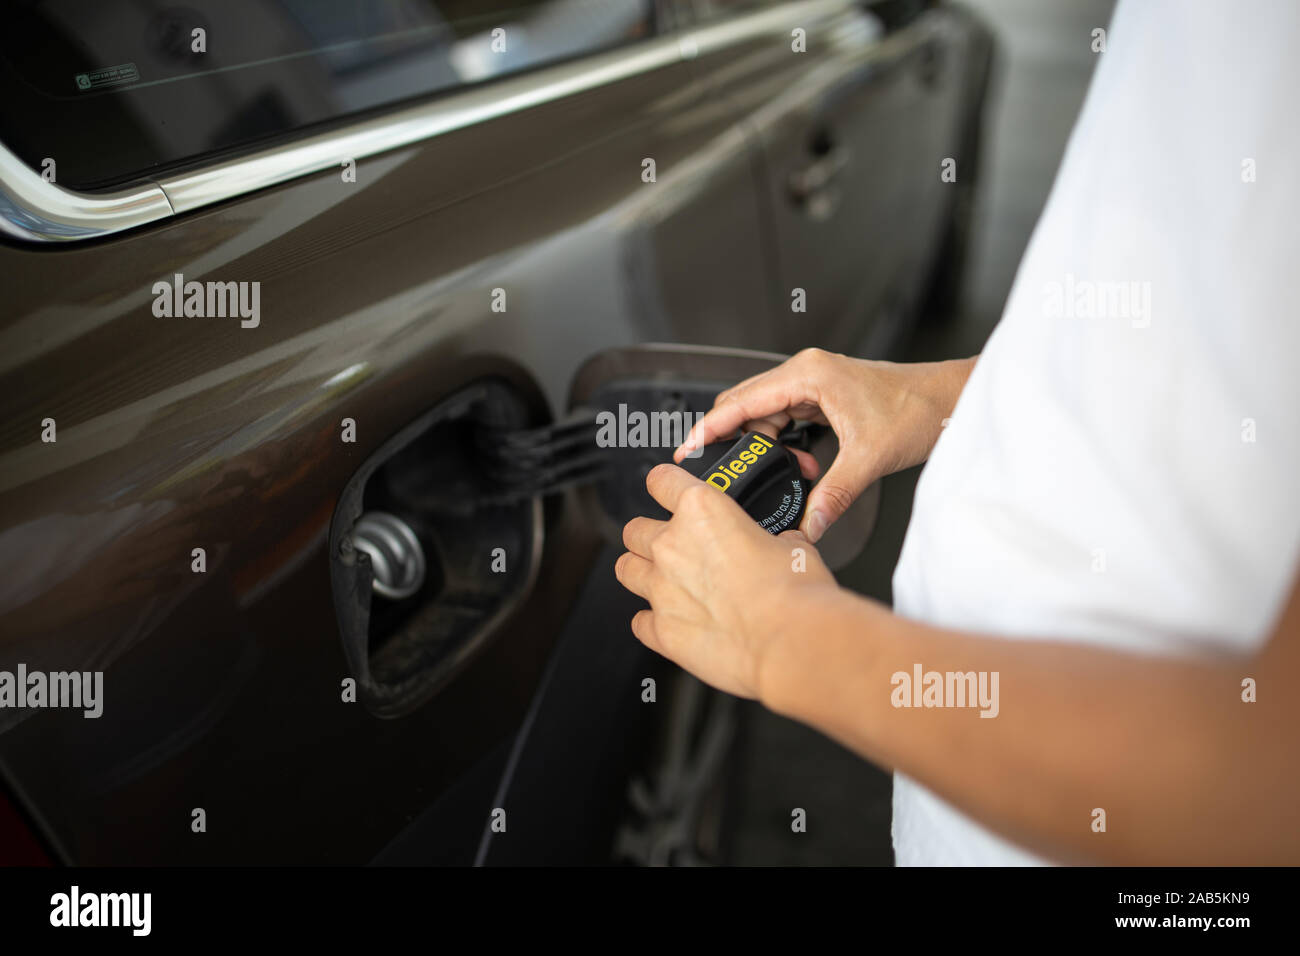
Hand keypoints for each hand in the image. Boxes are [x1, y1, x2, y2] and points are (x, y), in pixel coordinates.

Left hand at [615, 462, 837, 698]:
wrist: (791, 643)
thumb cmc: (795, 594)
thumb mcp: (794, 546)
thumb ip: (772, 540)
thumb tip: (781, 545)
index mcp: (702, 512)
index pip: (662, 480)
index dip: (666, 484)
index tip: (668, 489)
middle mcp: (672, 546)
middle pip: (635, 529)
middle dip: (650, 536)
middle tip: (673, 546)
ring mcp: (661, 590)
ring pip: (625, 569)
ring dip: (642, 572)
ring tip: (664, 581)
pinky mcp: (661, 631)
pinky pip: (639, 621)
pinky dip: (653, 621)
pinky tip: (675, 621)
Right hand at [674, 348, 975, 541]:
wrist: (951, 401)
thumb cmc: (919, 410)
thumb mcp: (869, 459)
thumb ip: (832, 495)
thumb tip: (808, 525)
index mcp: (808, 375)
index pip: (741, 401)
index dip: (709, 427)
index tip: (687, 449)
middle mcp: (806, 372)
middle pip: (746, 405)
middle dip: (734, 441)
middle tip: (722, 473)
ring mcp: (814, 383)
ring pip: (766, 414)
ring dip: (767, 447)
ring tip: (788, 474)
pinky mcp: (824, 396)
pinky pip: (787, 418)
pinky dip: (786, 444)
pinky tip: (802, 466)